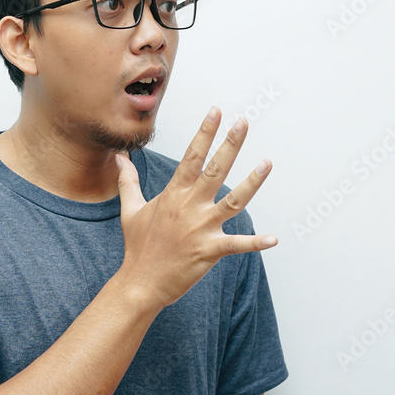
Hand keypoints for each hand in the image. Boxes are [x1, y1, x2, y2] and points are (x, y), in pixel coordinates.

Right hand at [115, 107, 276, 309]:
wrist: (140, 283)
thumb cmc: (137, 247)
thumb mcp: (130, 210)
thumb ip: (129, 182)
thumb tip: (120, 159)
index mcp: (173, 195)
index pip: (192, 156)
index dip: (205, 133)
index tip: (217, 111)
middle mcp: (189, 207)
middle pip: (214, 170)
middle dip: (230, 145)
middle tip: (243, 123)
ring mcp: (201, 228)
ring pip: (233, 201)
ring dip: (252, 183)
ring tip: (268, 163)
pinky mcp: (209, 251)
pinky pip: (237, 245)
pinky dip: (256, 242)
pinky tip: (274, 238)